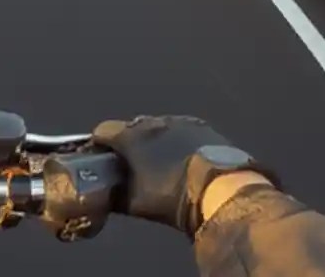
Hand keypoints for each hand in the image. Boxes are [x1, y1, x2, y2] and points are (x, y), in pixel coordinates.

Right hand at [92, 115, 278, 236]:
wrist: (223, 192)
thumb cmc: (173, 196)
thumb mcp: (136, 203)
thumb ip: (114, 195)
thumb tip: (103, 196)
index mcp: (132, 136)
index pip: (104, 129)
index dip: (100, 142)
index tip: (102, 154)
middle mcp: (154, 122)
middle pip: (133, 127)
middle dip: (131, 141)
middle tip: (135, 164)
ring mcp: (182, 122)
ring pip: (160, 128)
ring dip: (158, 141)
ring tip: (163, 163)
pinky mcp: (205, 128)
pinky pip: (185, 132)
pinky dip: (181, 142)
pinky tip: (186, 161)